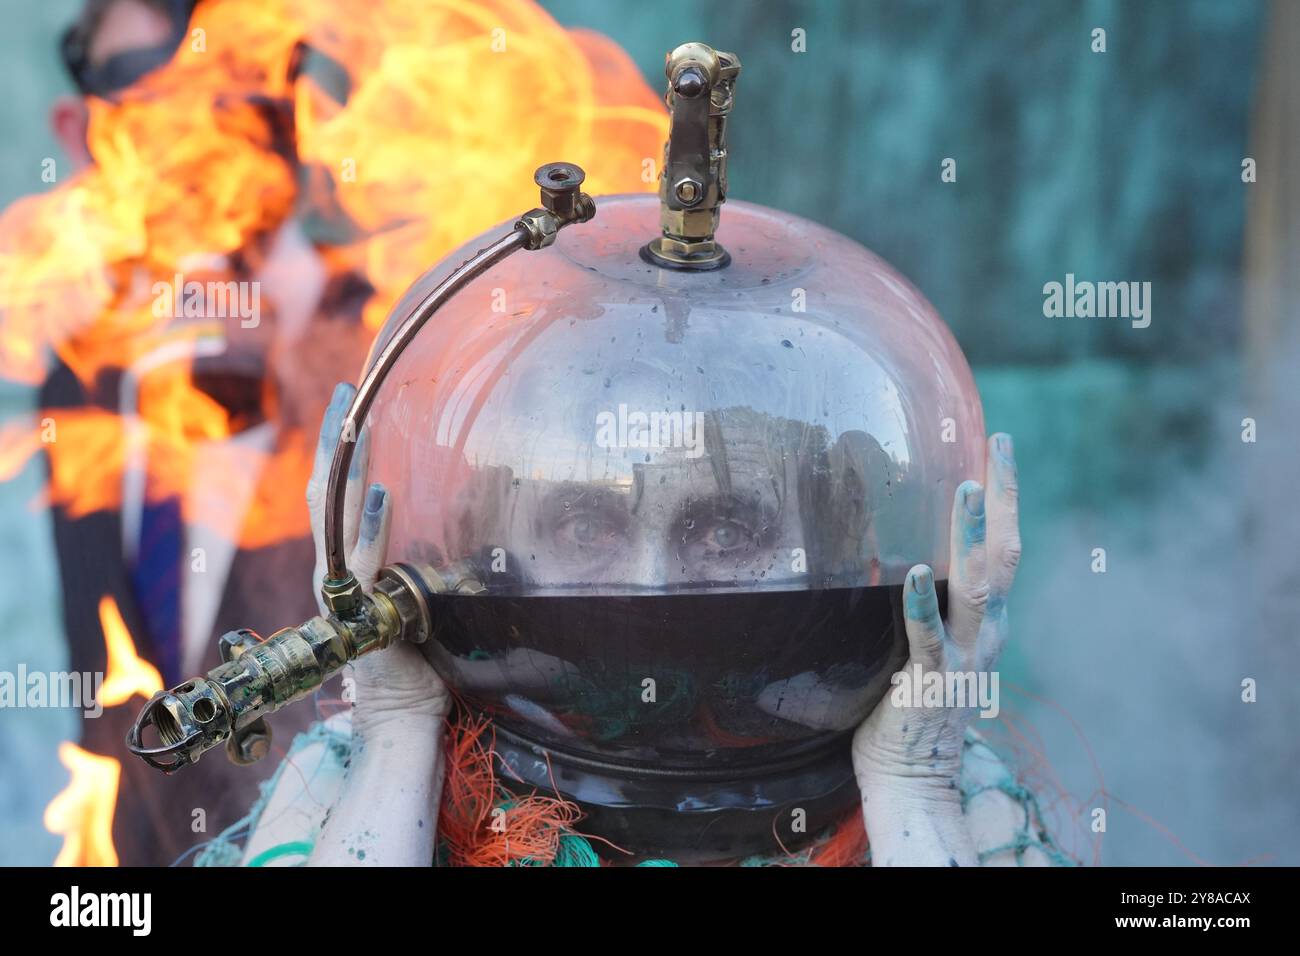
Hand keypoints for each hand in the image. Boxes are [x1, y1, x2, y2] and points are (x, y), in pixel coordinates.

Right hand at [306, 382, 451, 742]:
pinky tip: (381, 494)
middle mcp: (334, 572)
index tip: (348, 404)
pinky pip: (363, 564)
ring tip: (356, 422)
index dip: (336, 448)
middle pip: (323, 492)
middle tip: (343, 392)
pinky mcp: (359, 615)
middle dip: (331, 440)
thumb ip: (428, 552)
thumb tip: (477, 506)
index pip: (333, 495)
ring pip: (334, 517)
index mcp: (344, 563)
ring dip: (346, 466)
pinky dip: (370, 527)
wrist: (404, 712)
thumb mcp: (421, 590)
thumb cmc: (419, 653)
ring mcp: (342, 593)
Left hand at [851, 433, 1020, 863]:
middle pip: (1007, 553)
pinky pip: (929, 635)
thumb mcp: (927, 646)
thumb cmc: (909, 709)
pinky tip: (913, 571)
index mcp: (987, 624)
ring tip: (967, 487)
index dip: (1003, 499)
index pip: (1003, 550)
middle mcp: (987, 634)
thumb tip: (895, 557)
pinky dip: (922, 602)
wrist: (914, 778)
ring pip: (981, 584)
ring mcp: (964, 657)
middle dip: (1006, 496)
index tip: (996, 449)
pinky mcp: (933, 680)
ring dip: (974, 534)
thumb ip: (927, 607)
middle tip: (1001, 442)